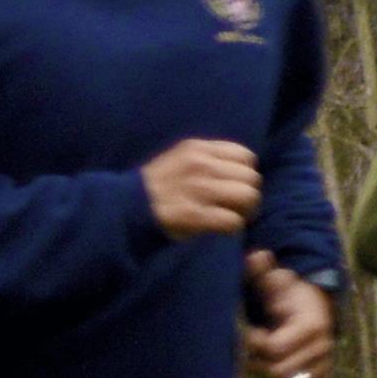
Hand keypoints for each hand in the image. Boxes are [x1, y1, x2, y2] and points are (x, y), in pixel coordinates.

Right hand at [141, 139, 263, 239]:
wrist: (125, 208)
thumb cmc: (156, 186)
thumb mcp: (179, 158)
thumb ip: (208, 158)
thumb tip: (240, 170)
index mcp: (198, 148)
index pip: (246, 156)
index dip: (244, 174)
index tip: (233, 186)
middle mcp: (201, 165)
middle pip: (251, 178)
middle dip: (248, 195)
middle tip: (236, 207)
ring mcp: (199, 190)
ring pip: (248, 197)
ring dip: (245, 211)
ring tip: (232, 217)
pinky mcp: (196, 215)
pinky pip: (233, 221)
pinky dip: (233, 227)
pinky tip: (221, 228)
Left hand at [241, 256, 332, 377]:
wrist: (316, 313)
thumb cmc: (289, 297)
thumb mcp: (277, 281)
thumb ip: (264, 271)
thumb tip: (256, 256)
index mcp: (310, 327)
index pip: (274, 349)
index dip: (254, 342)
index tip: (251, 331)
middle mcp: (321, 351)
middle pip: (277, 373)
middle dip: (258, 362)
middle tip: (252, 350)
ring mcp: (322, 370)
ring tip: (263, 363)